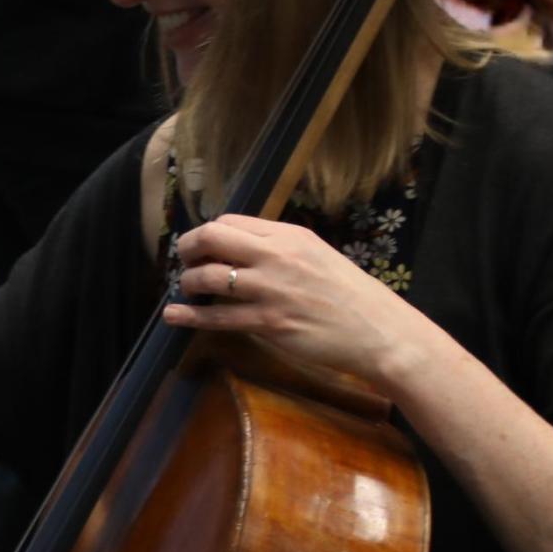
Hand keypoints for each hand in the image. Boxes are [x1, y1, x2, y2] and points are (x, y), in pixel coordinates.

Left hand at [164, 215, 437, 394]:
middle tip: (182, 261)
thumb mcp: (316, 256)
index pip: (230, 221)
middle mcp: (277, 256)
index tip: (199, 246)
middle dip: (187, 249)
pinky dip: (189, 315)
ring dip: (188, 283)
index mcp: (290, 235)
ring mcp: (271, 289)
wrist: (379, 330)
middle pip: (212, 237)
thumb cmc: (348, 295)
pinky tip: (174, 315)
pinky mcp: (268, 322)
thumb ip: (279, 250)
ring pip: (209, 277)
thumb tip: (239, 250)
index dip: (206, 233)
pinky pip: (217, 317)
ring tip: (185, 290)